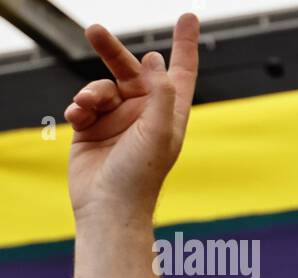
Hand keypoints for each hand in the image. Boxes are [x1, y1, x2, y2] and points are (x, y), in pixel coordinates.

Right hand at [66, 14, 199, 219]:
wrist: (108, 207)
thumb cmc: (140, 176)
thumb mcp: (158, 131)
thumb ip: (160, 93)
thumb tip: (154, 59)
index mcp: (169, 113)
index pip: (181, 72)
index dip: (185, 44)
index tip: (188, 16)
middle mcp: (145, 113)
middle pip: (130, 70)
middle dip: (111, 51)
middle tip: (94, 31)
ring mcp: (118, 120)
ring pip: (101, 87)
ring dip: (91, 92)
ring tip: (86, 107)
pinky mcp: (92, 129)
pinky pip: (82, 104)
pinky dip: (78, 107)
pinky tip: (77, 118)